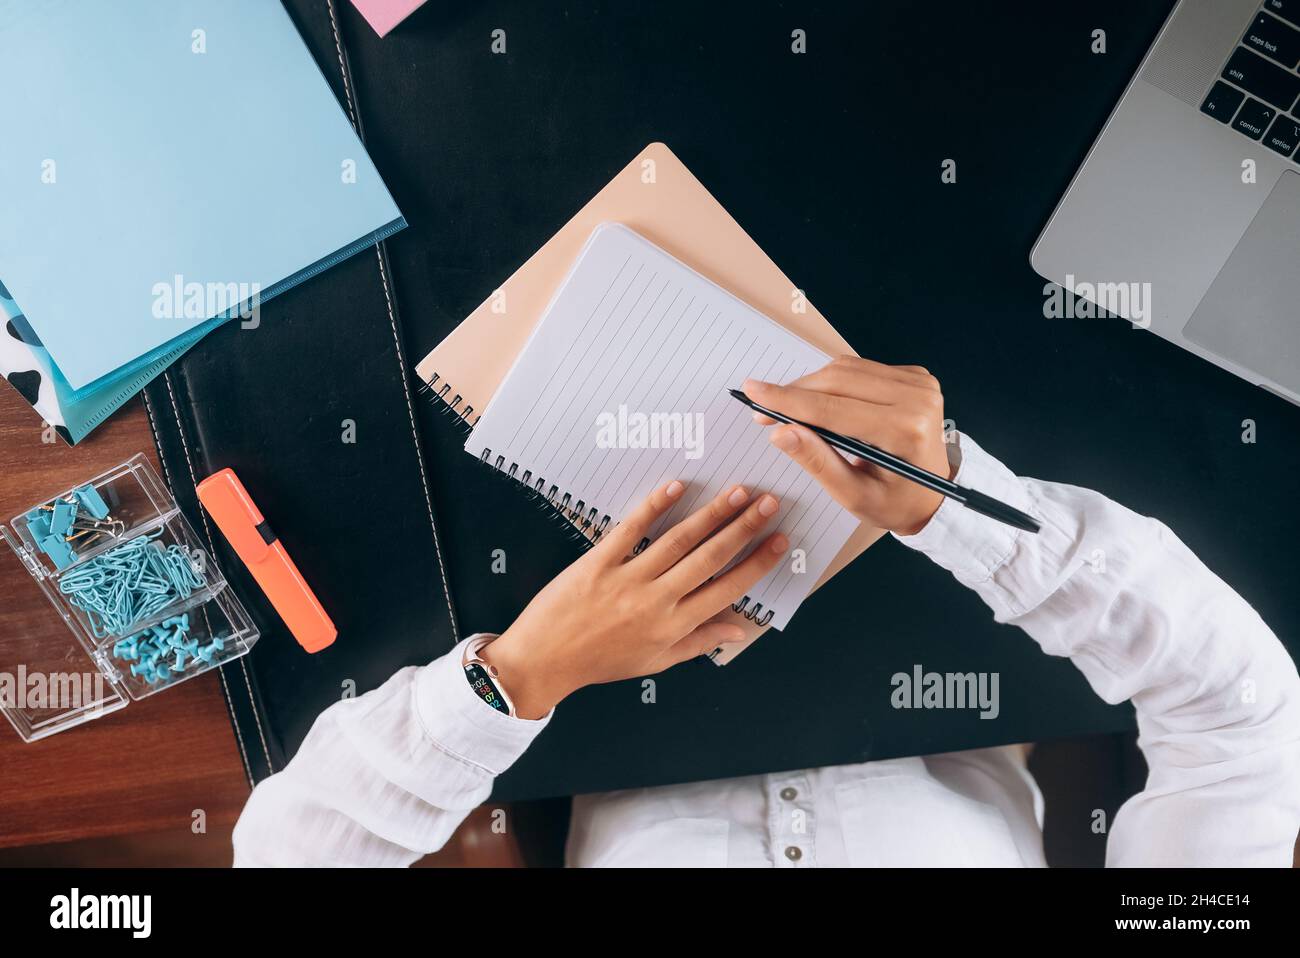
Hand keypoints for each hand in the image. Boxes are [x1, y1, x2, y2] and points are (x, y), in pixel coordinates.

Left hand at [482, 481, 787, 717]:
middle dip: (744, 528)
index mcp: (674, 627)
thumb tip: (738, 628)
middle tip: (769, 502)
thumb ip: (698, 642)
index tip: (780, 540)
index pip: (728, 590)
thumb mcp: (655, 662)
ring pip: (679, 542)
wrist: (544, 661)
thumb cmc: (600, 661)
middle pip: (711, 559)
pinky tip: (676, 487)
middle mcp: (657, 602)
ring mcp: (627, 580)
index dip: (758, 563)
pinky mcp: (598, 564)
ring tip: (737, 492)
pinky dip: (653, 507)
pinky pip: (630, 530)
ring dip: (711, 515)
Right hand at [743, 356, 950, 535]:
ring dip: (812, 385)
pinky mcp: (915, 376)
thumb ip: (818, 462)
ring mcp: (920, 384)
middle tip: (764, 408)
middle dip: (795, 393)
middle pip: (838, 381)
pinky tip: (823, 403)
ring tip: (790, 408)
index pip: (833, 409)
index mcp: (906, 431)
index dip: (788, 401)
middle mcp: (918, 399)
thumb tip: (781, 433)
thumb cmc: (897, 501)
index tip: (754, 392)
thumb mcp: (854, 496)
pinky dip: (835, 382)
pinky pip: (861, 369)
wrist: (936, 493)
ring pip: (846, 369)